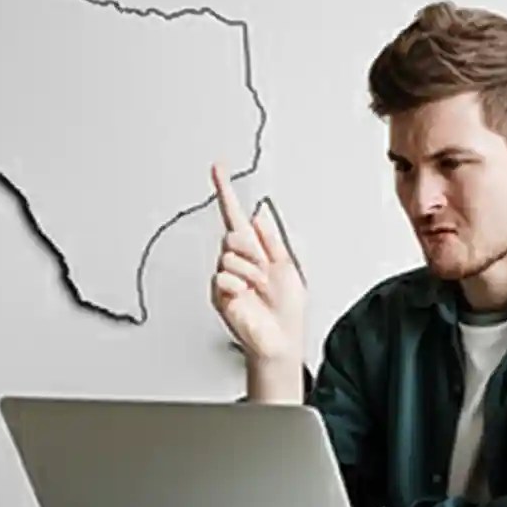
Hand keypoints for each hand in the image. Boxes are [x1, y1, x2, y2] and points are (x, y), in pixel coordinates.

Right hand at [209, 163, 305, 363]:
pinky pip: (223, 277)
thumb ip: (271, 239)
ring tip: (258, 288)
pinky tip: (245, 296)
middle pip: (234, 234)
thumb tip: (260, 214)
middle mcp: (237, 260)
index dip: (226, 191)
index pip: (236, 215)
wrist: (280, 338)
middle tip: (264, 272)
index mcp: (255, 250)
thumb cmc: (287, 309)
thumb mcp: (287, 265)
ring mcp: (227, 277)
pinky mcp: (219, 293)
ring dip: (250, 272)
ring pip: (229, 256)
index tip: (218, 168)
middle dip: (253, 251)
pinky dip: (238, 286)